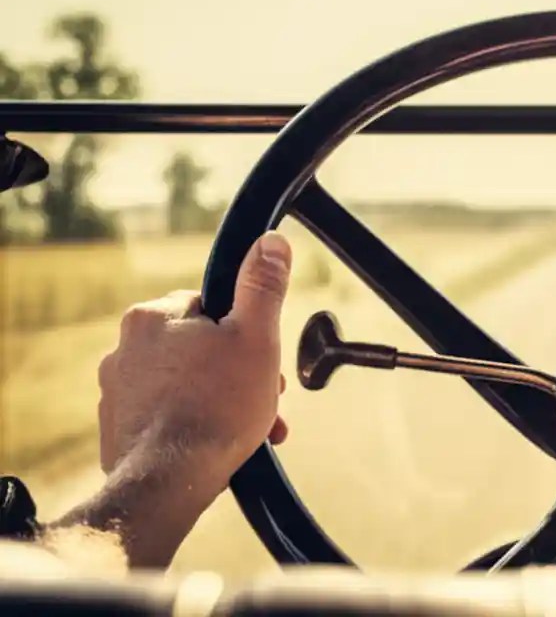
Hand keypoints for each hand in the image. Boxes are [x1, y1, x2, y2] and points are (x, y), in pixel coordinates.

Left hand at [89, 231, 291, 565]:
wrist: (169, 481)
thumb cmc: (217, 408)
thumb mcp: (256, 338)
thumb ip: (263, 286)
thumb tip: (270, 242)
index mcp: (152, 317)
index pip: (210, 308)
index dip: (245, 333)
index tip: (262, 361)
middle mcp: (124, 349)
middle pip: (199, 349)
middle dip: (236, 374)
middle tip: (262, 400)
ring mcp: (116, 392)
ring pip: (185, 386)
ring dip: (220, 403)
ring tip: (248, 430)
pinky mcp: (118, 430)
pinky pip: (166, 418)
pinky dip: (193, 428)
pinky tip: (216, 447)